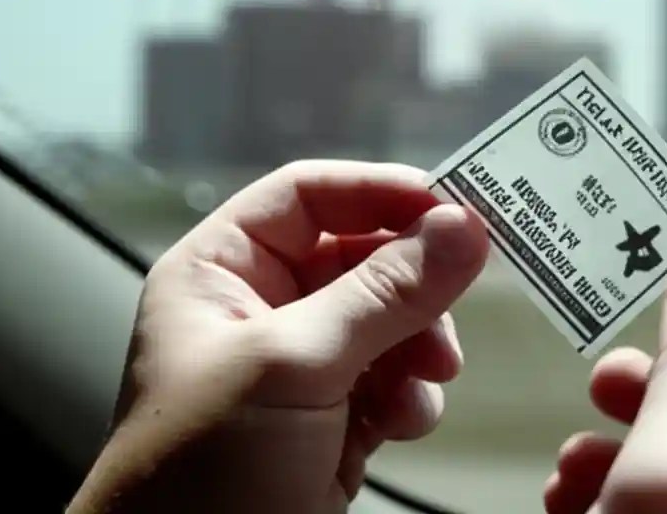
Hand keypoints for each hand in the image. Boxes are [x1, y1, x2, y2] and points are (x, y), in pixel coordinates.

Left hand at [68, 161, 488, 513]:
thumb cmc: (203, 473)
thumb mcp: (294, 365)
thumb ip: (385, 293)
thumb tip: (464, 226)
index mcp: (220, 272)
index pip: (310, 196)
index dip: (381, 193)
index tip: (456, 208)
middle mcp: (258, 310)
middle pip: (363, 259)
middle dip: (412, 289)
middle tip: (450, 313)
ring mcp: (297, 370)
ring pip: (389, 323)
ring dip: (418, 349)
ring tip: (421, 383)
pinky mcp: (329, 423)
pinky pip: (393, 382)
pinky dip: (410, 398)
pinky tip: (398, 424)